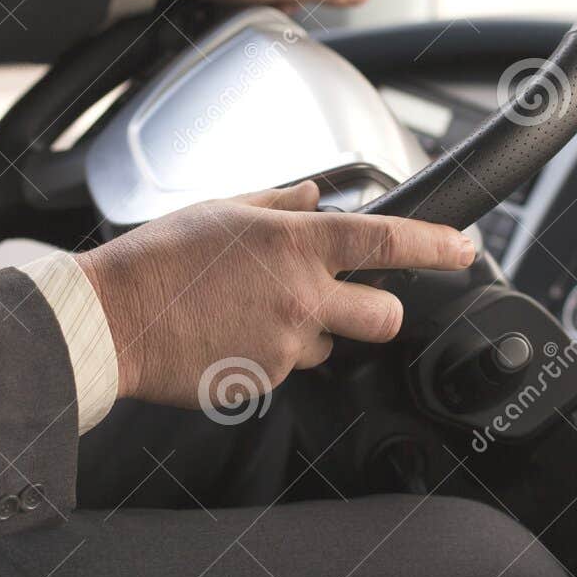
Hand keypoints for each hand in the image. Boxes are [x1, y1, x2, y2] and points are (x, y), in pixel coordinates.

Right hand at [75, 181, 474, 407]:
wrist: (112, 320)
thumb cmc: (159, 259)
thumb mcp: (220, 209)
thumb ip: (279, 203)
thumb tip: (315, 195)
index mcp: (295, 244)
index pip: (388, 240)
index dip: (437, 245)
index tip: (464, 247)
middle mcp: (300, 295)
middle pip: (385, 315)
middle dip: (377, 310)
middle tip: (347, 301)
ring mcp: (284, 344)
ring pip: (328, 345)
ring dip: (308, 332)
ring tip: (252, 313)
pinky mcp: (263, 380)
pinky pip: (285, 368)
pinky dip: (267, 354)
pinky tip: (229, 336)